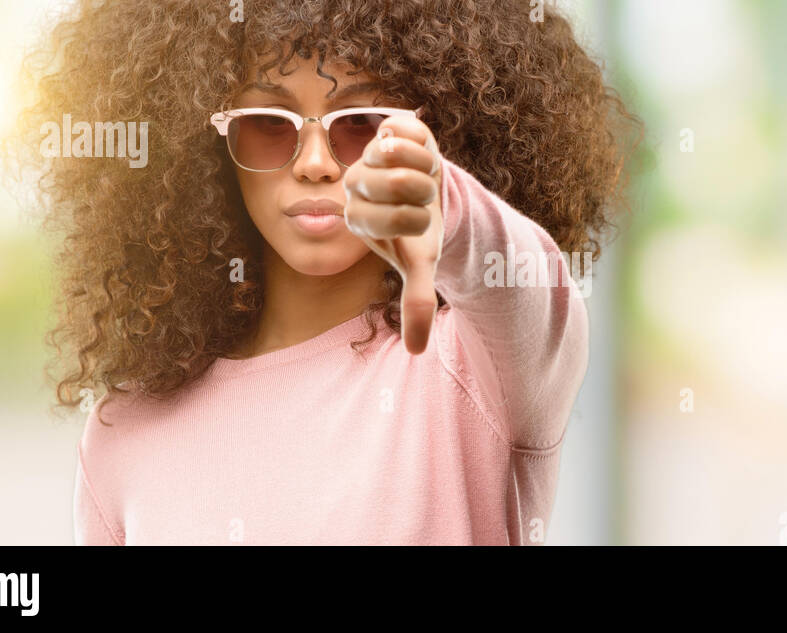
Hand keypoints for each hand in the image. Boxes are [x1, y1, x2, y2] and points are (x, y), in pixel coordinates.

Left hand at [342, 114, 443, 354]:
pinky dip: (422, 143)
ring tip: (420, 176)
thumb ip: (417, 302)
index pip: (390, 218)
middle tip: (419, 198)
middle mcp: (355, 183)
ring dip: (423, 169)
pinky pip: (405, 128)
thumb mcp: (421, 264)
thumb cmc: (419, 231)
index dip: (416, 220)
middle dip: (421, 195)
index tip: (416, 222)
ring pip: (396, 154)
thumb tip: (416, 351)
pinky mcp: (389, 127)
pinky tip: (420, 154)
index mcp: (358, 217)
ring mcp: (370, 153)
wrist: (430, 192)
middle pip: (394, 184)